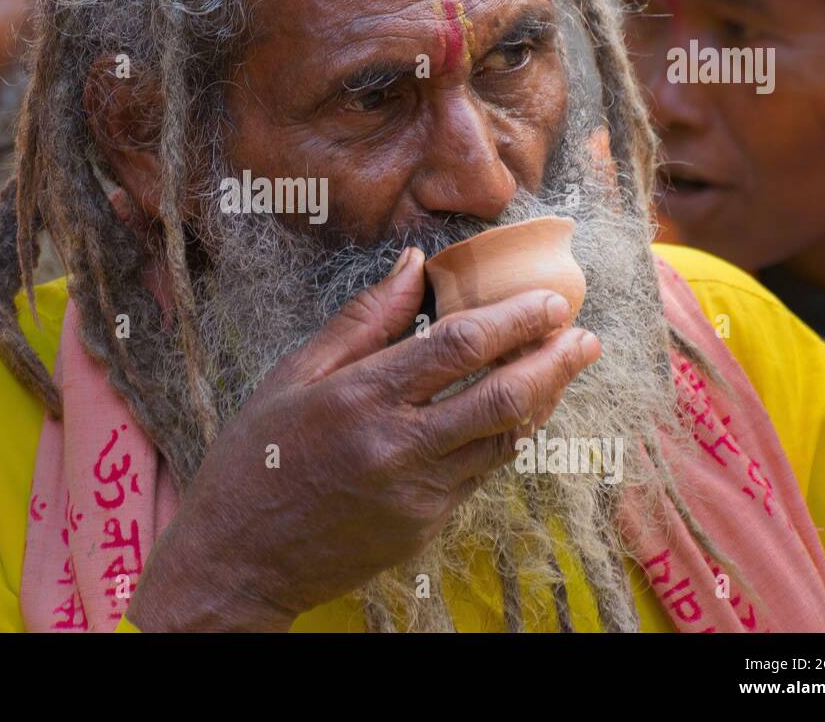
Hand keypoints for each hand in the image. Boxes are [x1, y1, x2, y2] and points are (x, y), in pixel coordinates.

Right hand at [126, 246, 600, 630]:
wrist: (239, 558)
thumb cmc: (255, 457)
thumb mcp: (294, 375)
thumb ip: (363, 320)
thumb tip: (414, 266)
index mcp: (361, 397)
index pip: (460, 346)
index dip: (516, 318)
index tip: (550, 300)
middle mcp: (398, 446)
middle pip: (504, 397)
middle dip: (556, 361)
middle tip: (585, 337)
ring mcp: (418, 492)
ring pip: (505, 440)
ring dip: (542, 400)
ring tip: (562, 367)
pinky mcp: (426, 525)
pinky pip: (480, 474)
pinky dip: (504, 438)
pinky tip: (512, 414)